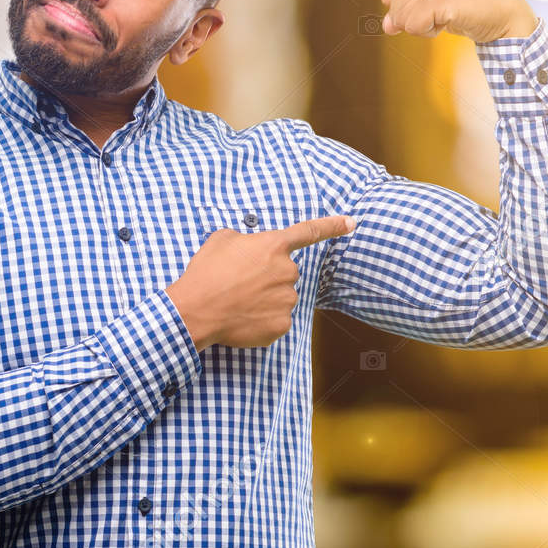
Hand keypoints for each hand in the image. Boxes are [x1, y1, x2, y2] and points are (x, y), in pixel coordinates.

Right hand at [165, 214, 354, 349]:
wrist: (195, 310)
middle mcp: (287, 271)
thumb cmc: (206, 273)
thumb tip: (250, 248)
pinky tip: (243, 318)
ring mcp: (287, 299)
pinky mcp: (282, 324)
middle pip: (285, 273)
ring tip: (237, 301)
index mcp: (273, 246)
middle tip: (240, 284)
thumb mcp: (221, 240)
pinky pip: (276, 320)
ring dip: (265, 299)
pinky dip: (262, 320)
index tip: (352, 223)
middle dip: (268, 277)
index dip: (332, 226)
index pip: (309, 232)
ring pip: (282, 297)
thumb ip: (245, 239)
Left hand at [380, 0, 536, 42]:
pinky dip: (431, 32)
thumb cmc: (467, 4)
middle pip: (394, 10)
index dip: (411, 10)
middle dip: (417, 19)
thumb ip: (403, 9)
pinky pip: (414, 28)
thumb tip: (386, 26)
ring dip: (424, 26)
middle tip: (446, 9)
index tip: (438, 1)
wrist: (503, 10)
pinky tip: (451, 18)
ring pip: (401, 21)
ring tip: (449, 12)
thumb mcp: (429, 0)